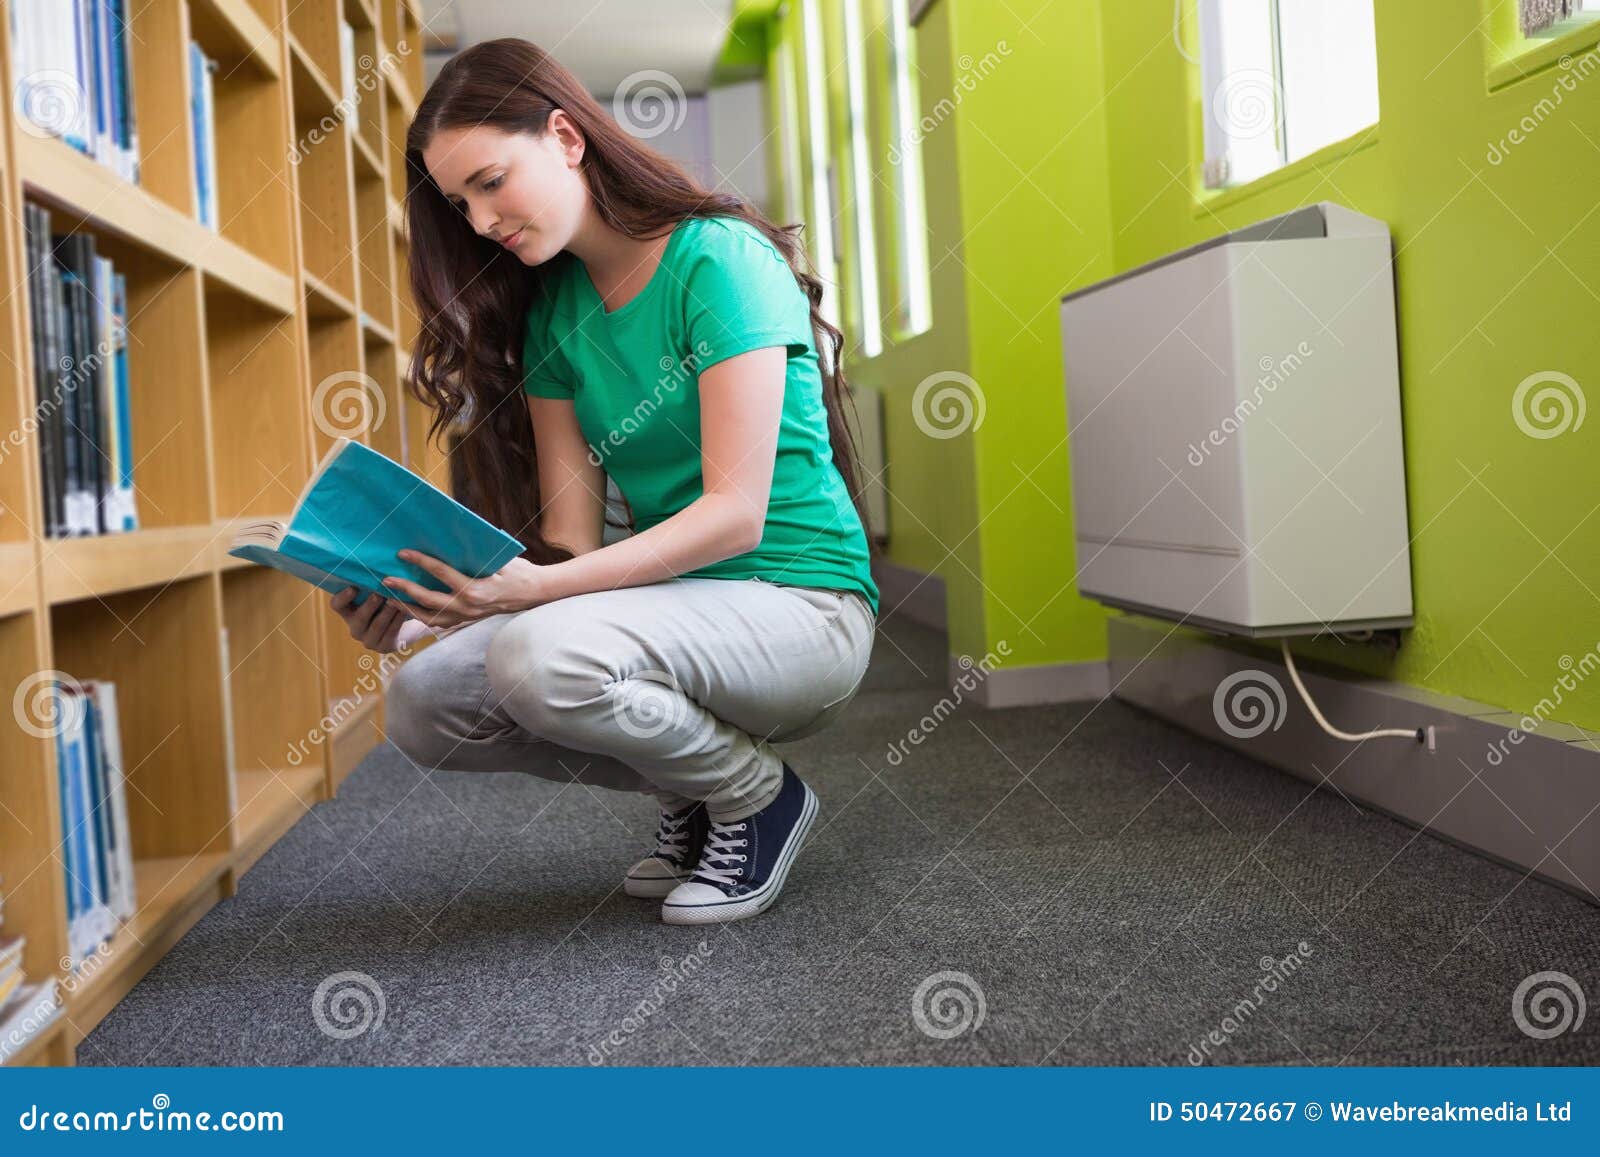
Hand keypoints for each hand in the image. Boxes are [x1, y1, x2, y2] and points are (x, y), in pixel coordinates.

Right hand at [330, 587, 410, 652]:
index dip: (343, 597)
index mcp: (348, 612)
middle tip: (379, 593)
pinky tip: (404, 611)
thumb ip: (373, 583)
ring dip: (387, 612)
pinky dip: (397, 620)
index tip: (353, 587)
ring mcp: (368, 640)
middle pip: (359, 618)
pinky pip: (390, 633)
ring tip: (395, 600)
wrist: (406, 625)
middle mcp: (355, 628)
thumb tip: (377, 564)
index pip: (337, 605)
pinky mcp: (383, 647)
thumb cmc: (389, 602)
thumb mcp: (378, 593)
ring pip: (377, 626)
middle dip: (370, 605)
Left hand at [378, 551, 548, 628]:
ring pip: (428, 617)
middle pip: (427, 599)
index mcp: (475, 589)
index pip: (441, 573)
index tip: (403, 553)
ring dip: (407, 608)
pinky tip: (408, 608)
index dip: (420, 561)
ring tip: (390, 598)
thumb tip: (450, 533)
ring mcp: (465, 618)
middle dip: (404, 589)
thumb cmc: (516, 571)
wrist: (532, 593)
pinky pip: (436, 623)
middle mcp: (467, 607)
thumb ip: (474, 551)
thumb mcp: (497, 557)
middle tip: (386, 579)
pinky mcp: (465, 622)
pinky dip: (420, 616)